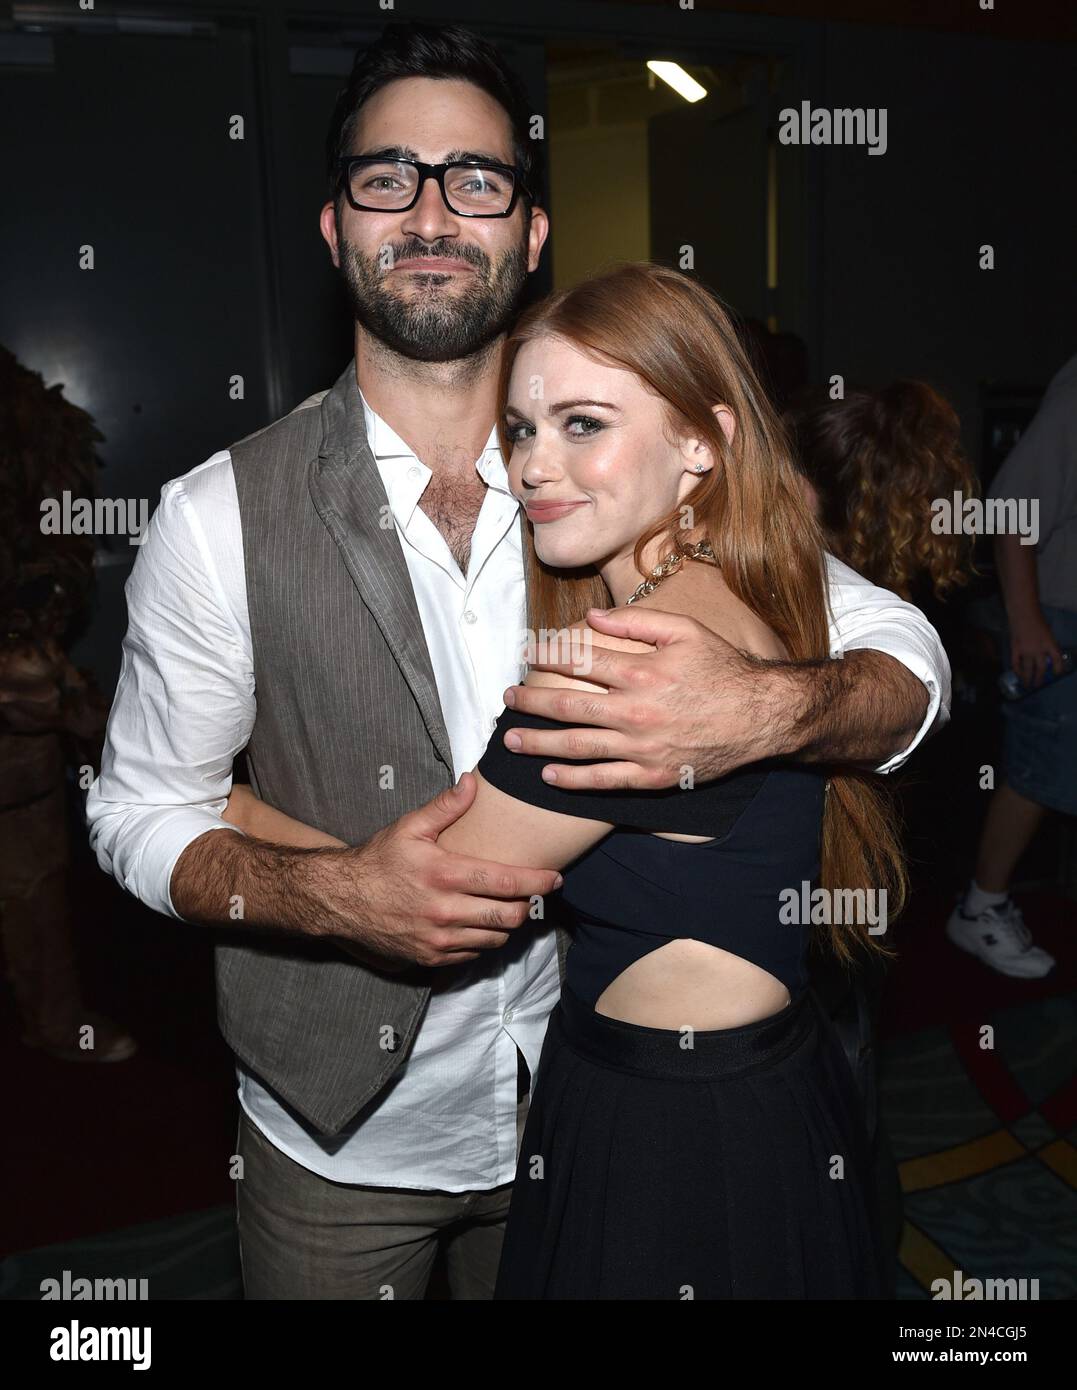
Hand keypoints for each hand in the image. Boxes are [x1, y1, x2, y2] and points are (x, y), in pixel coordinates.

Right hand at [315, 774, 563, 967]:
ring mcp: (437, 940)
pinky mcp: (430, 959)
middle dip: (526, 906)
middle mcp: (444, 911)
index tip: (554, 879)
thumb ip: (445, 807)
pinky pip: (472, 955)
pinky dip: (482, 941)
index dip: (537, 882)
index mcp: (445, 875)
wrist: (339, 901)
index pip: (506, 882)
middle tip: (530, 895)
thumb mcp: (409, 827)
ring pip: (494, 939)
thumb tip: (472, 782)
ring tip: (506, 908)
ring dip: (506, 925)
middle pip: (508, 917)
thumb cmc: (377, 861)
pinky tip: (478, 925)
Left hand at [502, 606, 787, 788]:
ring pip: (577, 747)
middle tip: (506, 697)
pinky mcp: (652, 776)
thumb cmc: (723, 669)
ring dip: (538, 743)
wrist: (762, 716)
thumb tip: (592, 616)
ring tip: (510, 739)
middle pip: (568, 707)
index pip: (579, 662)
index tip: (526, 655)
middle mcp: (635, 712)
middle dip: (530, 702)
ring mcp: (642, 748)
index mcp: (641, 672)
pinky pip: (603, 781)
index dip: (546, 656)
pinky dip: (572, 780)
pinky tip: (548, 775)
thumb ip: (636, 621)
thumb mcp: (685, 630)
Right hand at [1009, 610, 1063, 689]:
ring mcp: (1026, 650)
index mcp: (1050, 643)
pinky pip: (1015, 663)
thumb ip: (1047, 645)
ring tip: (1027, 685)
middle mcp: (1039, 649)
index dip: (1058, 668)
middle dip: (1040, 678)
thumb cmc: (1037, 619)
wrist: (1022, 613)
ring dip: (1027, 678)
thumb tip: (1045, 656)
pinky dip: (1016, 670)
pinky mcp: (1015, 649)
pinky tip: (1017, 674)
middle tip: (1038, 685)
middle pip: (1041, 668)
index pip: (1057, 659)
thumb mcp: (1047, 633)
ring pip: (1028, 669)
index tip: (1056, 674)